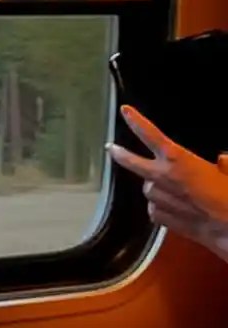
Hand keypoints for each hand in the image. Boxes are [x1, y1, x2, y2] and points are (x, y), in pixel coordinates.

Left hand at [106, 105, 227, 264]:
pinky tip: (181, 210)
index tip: (125, 111)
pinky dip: (164, 206)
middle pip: (132, 162)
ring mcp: (156, 197)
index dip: (137, 121)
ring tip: (183, 195)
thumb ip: (224, 164)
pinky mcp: (156, 216)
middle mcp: (161, 177)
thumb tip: (222, 160)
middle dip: (121, 154)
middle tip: (112, 148)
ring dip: (158, 187)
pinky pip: (155, 206)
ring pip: (149, 187)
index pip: (151, 135)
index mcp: (177, 160)